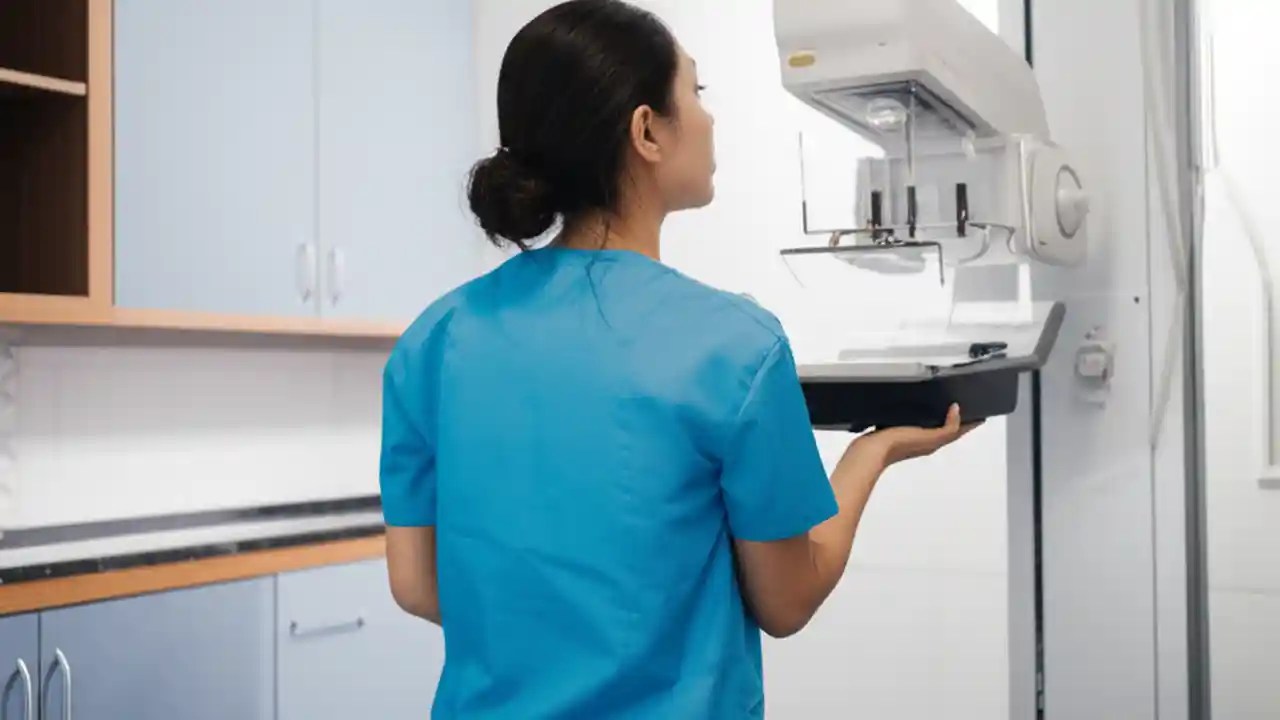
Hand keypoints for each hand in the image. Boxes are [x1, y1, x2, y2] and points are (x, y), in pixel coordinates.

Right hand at [853, 404, 982, 466]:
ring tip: (947, 411)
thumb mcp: (929, 437)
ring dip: (942, 420)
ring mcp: (912, 438)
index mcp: (934, 442)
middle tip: (967, 411)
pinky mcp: (900, 433)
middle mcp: (925, 441)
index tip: (981, 415)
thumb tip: (957, 412)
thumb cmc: (896, 447)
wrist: (870, 452)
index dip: (970, 423)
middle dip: (958, 421)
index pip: (958, 431)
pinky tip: (919, 414)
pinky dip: (924, 418)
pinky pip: (918, 425)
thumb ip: (947, 428)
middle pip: (948, 430)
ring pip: (933, 427)